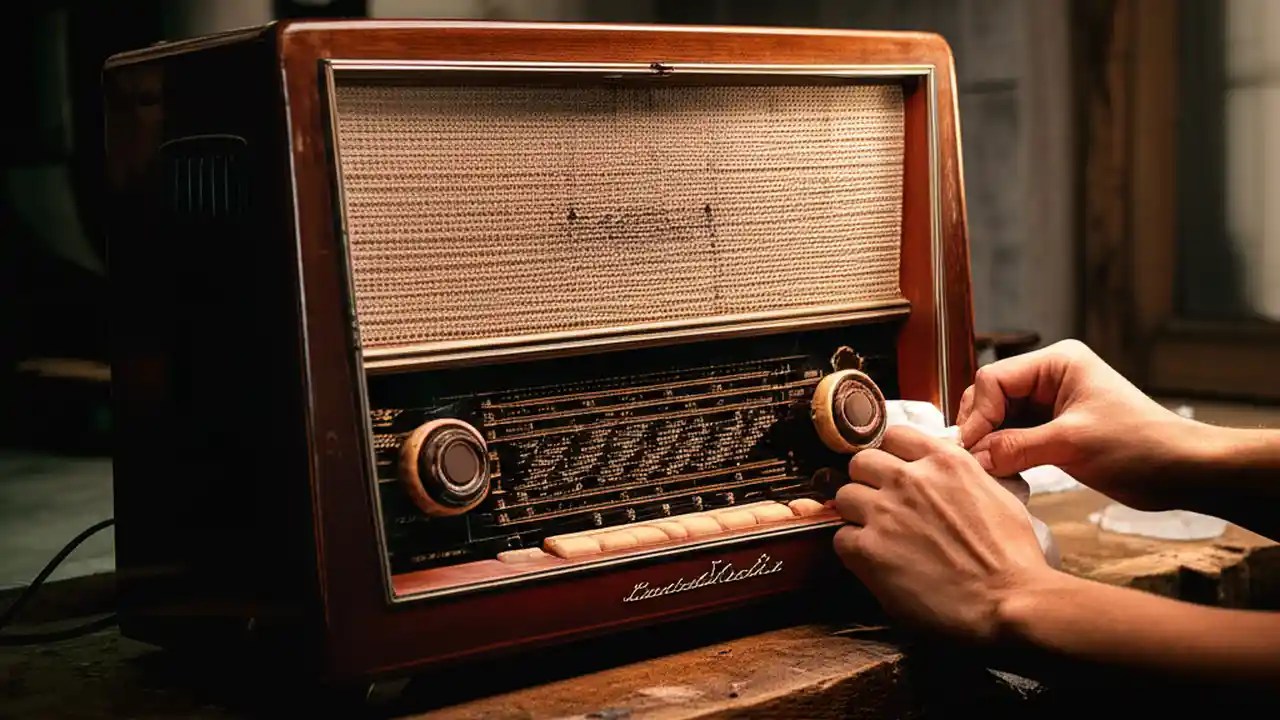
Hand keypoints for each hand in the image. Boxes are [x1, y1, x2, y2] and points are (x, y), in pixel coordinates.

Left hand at [832, 425, 1050, 644]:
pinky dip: (853, 549)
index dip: (891, 456)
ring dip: (856, 515)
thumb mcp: (995, 494)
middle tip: (881, 505)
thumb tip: (938, 478)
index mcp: (943, 461)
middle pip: (860, 462)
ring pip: (844, 497)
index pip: (894, 435)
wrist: (1009, 599)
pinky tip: (874, 562)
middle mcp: (909, 479)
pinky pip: (841, 537)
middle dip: (868, 482)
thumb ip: (957, 477)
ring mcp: (885, 512)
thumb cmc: (1011, 555)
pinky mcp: (869, 549)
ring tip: (875, 535)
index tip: (894, 472)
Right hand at [956, 339, 1201, 510]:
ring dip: (990, 444)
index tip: (969, 449)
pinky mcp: (1054, 429)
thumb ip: (1016, 447)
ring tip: (986, 471)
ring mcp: (1051, 404)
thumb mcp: (1071, 444)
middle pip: (991, 397)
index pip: (994, 379)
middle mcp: (1050, 377)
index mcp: (1056, 363)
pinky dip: (1004, 454)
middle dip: (980, 428)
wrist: (1183, 471)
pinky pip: (1015, 437)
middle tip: (972, 462)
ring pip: (1000, 419)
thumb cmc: (1139, 446)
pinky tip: (1002, 473)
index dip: (978, 414)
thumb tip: (972, 459)